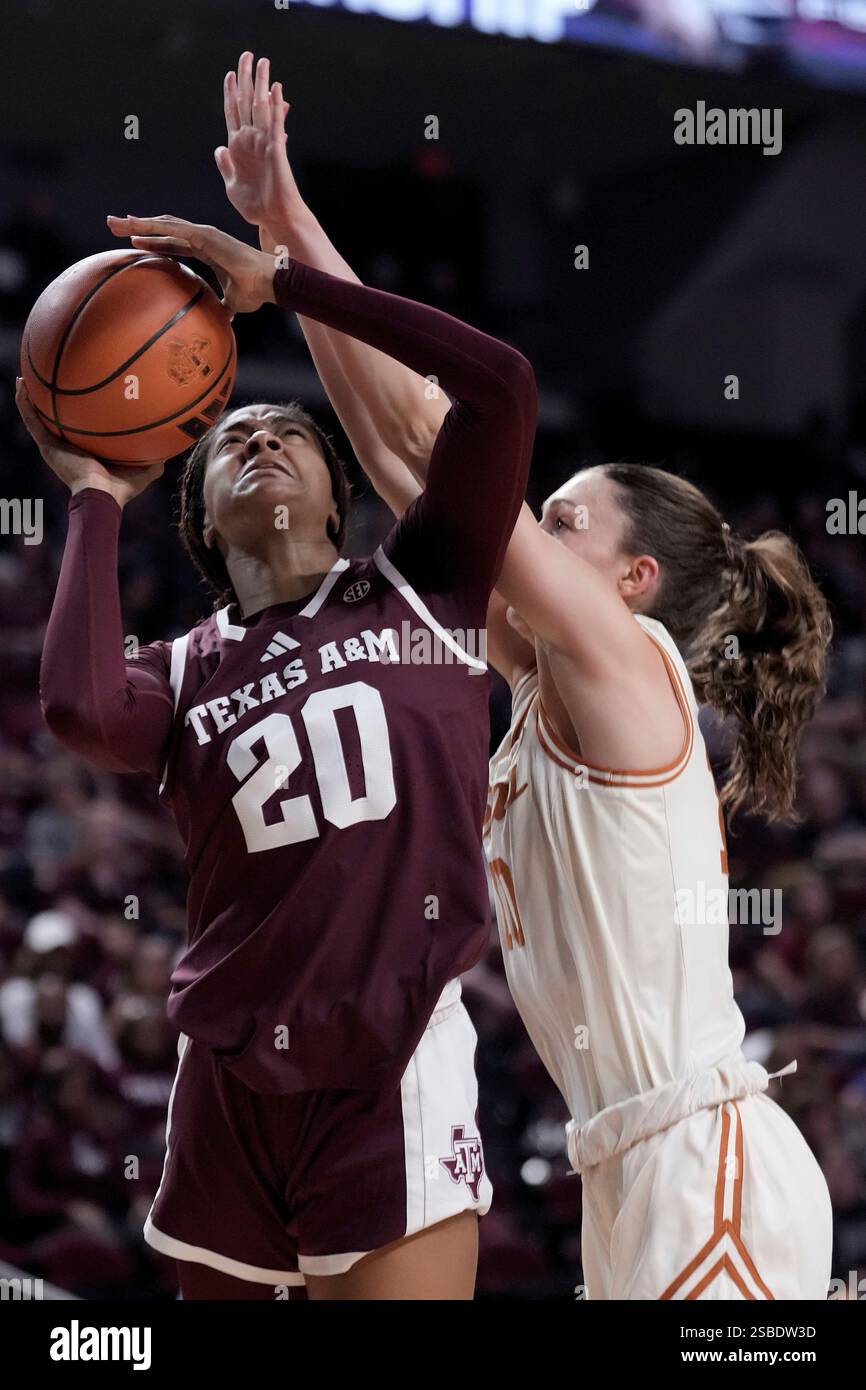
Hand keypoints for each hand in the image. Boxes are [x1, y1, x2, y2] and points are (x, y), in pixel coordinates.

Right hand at [15, 378, 163, 507]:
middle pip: (55, 420)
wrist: (101, 497)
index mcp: (84, 451)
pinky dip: (24, 402)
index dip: (77, 415)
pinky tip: (20, 383)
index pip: (78, 429)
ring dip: (29, 397)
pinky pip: (31, 419)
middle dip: (50, 402)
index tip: (79, 396)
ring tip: (25, 376)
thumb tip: (170, 448)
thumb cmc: (121, 488)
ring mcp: (54, 445)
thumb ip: (155, 458)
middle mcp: (66, 447)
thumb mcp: (144, 469)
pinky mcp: (46, 445)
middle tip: (49, 381)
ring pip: (36, 417)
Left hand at [106, 213, 276, 316]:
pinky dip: (152, 227)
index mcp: (206, 250)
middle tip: (113, 225)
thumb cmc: (254, 291)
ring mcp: (202, 233)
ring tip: (114, 222)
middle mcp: (202, 237)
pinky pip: (172, 229)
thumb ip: (223, 307)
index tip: (133, 242)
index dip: (154, 241)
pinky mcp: (204, 235)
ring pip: (163, 224)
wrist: (268, 283)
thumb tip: (221, 321)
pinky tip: (134, 226)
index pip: (173, 242)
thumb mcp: (232, 303)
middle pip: (163, 228)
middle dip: (138, 226)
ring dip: (137, 223)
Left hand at [217, 51, 303, 242]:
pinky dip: (276, 107)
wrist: (274, 219)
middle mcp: (250, 140)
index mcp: (237, 147)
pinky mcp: (276, 149)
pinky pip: (275, 124)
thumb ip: (225, 165)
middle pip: (246, 102)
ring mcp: (264, 142)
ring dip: (262, 83)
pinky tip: (276, 89)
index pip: (232, 112)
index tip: (230, 74)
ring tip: (263, 62)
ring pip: (261, 107)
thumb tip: (220, 147)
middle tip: (247, 55)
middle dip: (246, 78)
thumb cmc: (256, 207)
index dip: (230, 92)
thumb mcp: (231, 185)